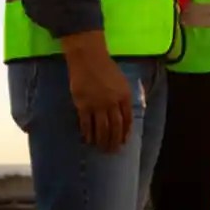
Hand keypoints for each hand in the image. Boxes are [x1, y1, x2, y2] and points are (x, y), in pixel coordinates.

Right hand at [61, 31, 132, 151]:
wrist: (89, 59)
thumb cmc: (106, 68)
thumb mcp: (122, 82)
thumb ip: (124, 97)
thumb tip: (125, 114)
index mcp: (125, 96)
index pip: (127, 120)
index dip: (125, 132)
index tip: (123, 142)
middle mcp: (113, 103)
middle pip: (115, 127)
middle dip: (114, 141)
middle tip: (112, 151)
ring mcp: (97, 105)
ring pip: (101, 128)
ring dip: (101, 140)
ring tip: (100, 148)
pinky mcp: (83, 105)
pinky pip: (86, 124)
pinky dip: (87, 133)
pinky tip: (87, 139)